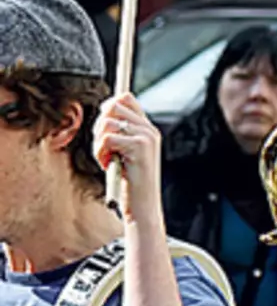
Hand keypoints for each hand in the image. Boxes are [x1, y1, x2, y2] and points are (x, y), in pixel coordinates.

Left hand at [94, 94, 163, 225]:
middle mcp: (149, 130)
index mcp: (148, 130)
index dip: (109, 107)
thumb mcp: (126, 154)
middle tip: (103, 148)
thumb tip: (106, 109)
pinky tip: (108, 164)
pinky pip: (106, 138)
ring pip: (108, 121)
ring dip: (98, 141)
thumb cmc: (131, 185)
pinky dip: (100, 152)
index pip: (126, 98)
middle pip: (113, 105)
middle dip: (100, 126)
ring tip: (106, 158)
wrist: (142, 208)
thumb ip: (121, 134)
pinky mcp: (139, 147)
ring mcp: (146, 137)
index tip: (103, 129)